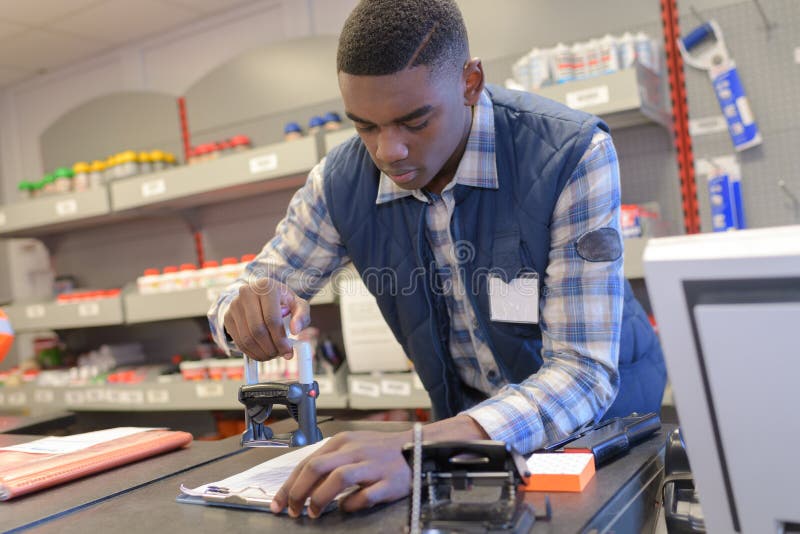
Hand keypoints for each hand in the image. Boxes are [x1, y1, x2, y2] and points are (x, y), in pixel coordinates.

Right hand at [223, 278, 309, 360]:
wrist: (260, 296)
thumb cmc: (282, 301)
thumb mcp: (297, 304)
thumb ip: (301, 315)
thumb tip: (295, 331)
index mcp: (266, 286)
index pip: (271, 319)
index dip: (280, 339)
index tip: (288, 352)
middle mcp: (247, 293)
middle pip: (257, 330)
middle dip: (271, 348)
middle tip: (280, 354)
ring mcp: (235, 305)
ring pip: (247, 338)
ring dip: (261, 352)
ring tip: (272, 355)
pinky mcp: (228, 316)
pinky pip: (238, 341)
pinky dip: (251, 352)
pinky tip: (262, 353)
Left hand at [269, 430, 411, 517]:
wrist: (417, 448)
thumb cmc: (380, 452)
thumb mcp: (351, 447)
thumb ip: (328, 462)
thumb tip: (301, 486)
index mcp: (342, 441)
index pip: (307, 462)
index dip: (290, 485)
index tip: (279, 503)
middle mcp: (355, 450)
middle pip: (317, 468)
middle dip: (299, 492)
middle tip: (294, 510)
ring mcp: (373, 464)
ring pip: (338, 478)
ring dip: (320, 498)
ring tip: (314, 513)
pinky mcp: (389, 481)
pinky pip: (365, 495)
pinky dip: (351, 504)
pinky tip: (346, 508)